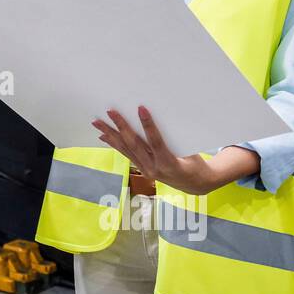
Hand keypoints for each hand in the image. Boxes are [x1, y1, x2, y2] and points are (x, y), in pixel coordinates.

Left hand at [91, 106, 220, 194]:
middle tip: (111, 111)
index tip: (141, 109)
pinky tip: (104, 136)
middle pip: (134, 144)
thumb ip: (176, 138)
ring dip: (111, 134)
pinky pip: (126, 154)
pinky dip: (115, 144)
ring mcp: (146, 169)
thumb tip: (167, 116)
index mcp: (169, 163)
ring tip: (97, 123)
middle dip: (121, 126)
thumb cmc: (195, 163)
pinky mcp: (142, 169)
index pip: (156, 142)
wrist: (194, 184)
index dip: (148, 125)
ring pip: (125, 149)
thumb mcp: (191, 151)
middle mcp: (154, 168)